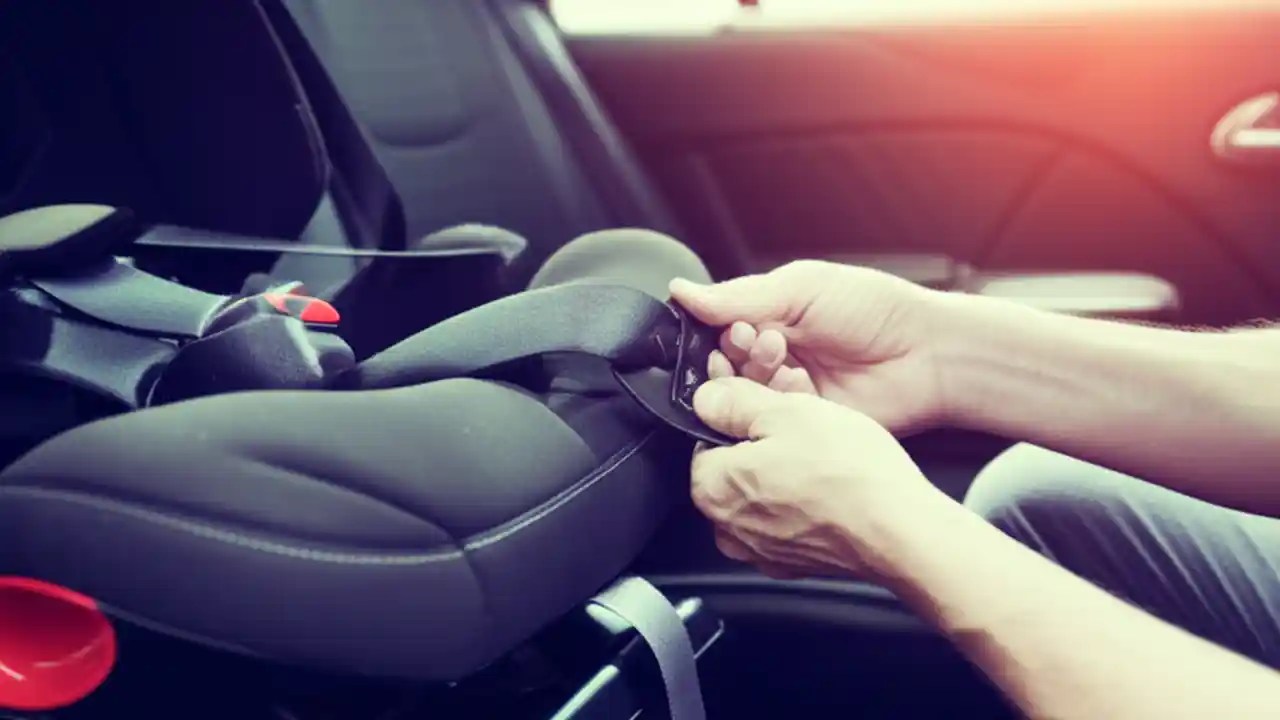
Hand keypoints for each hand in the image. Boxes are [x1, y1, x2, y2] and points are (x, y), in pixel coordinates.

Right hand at [670, 261, 949, 433]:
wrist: (927, 354)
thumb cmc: (873, 310)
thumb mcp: (802, 288)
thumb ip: (739, 295)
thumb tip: (681, 291)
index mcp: (768, 317)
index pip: (716, 329)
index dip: (718, 333)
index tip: (737, 330)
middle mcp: (772, 356)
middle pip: (723, 367)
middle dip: (736, 358)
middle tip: (764, 346)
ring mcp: (786, 392)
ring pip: (742, 397)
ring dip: (756, 380)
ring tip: (785, 362)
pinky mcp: (802, 425)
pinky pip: (770, 423)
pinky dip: (778, 406)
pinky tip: (800, 389)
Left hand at [689, 377, 948, 581]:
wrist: (900, 531)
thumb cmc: (847, 474)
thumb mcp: (785, 411)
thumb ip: (735, 403)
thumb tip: (708, 399)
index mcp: (712, 488)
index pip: (704, 441)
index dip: (738, 418)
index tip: (766, 408)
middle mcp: (729, 527)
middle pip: (734, 471)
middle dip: (763, 445)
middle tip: (802, 427)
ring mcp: (763, 551)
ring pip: (762, 497)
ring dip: (785, 473)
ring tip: (824, 454)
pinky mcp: (797, 563)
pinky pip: (789, 522)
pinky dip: (805, 503)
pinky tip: (833, 486)